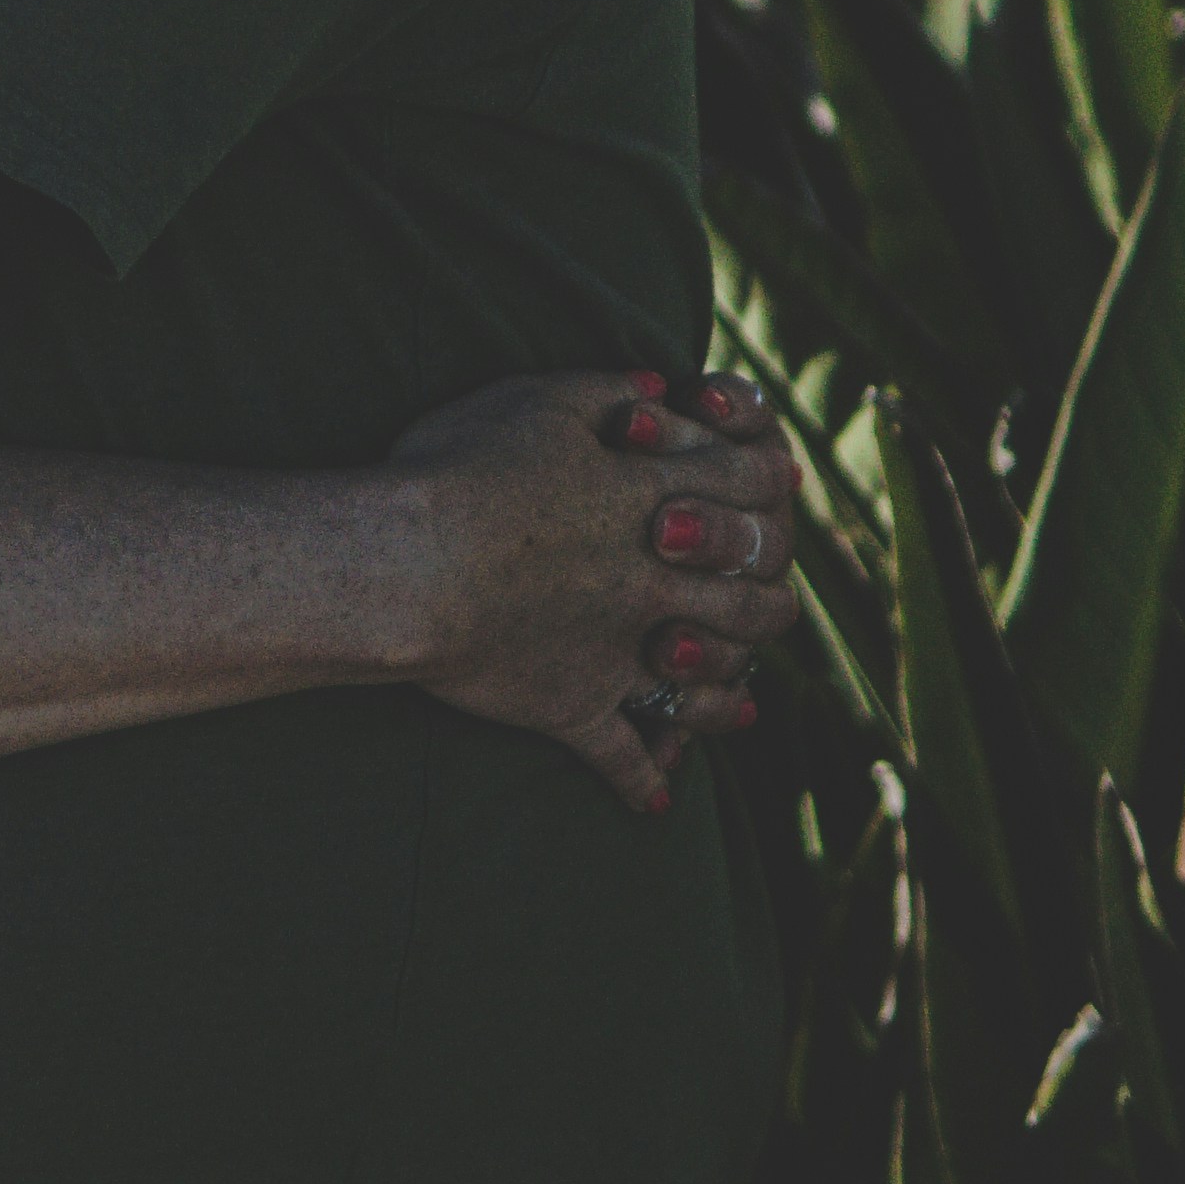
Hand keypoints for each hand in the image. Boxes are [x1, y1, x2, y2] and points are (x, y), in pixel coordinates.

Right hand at [388, 369, 797, 817]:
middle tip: (769, 593)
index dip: (769, 479)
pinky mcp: (573, 705)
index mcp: (651, 498)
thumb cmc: (460, 470)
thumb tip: (661, 382)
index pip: (749, 486)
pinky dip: (640, 781)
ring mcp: (620, 650)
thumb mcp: (535, 400)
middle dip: (770, 593)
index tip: (776, 479)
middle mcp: (655, 580)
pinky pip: (620, 755)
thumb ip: (605, 387)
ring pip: (709, 680)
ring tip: (738, 705)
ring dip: (730, 690)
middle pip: (754, 595)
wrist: (407, 564)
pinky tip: (653, 801)